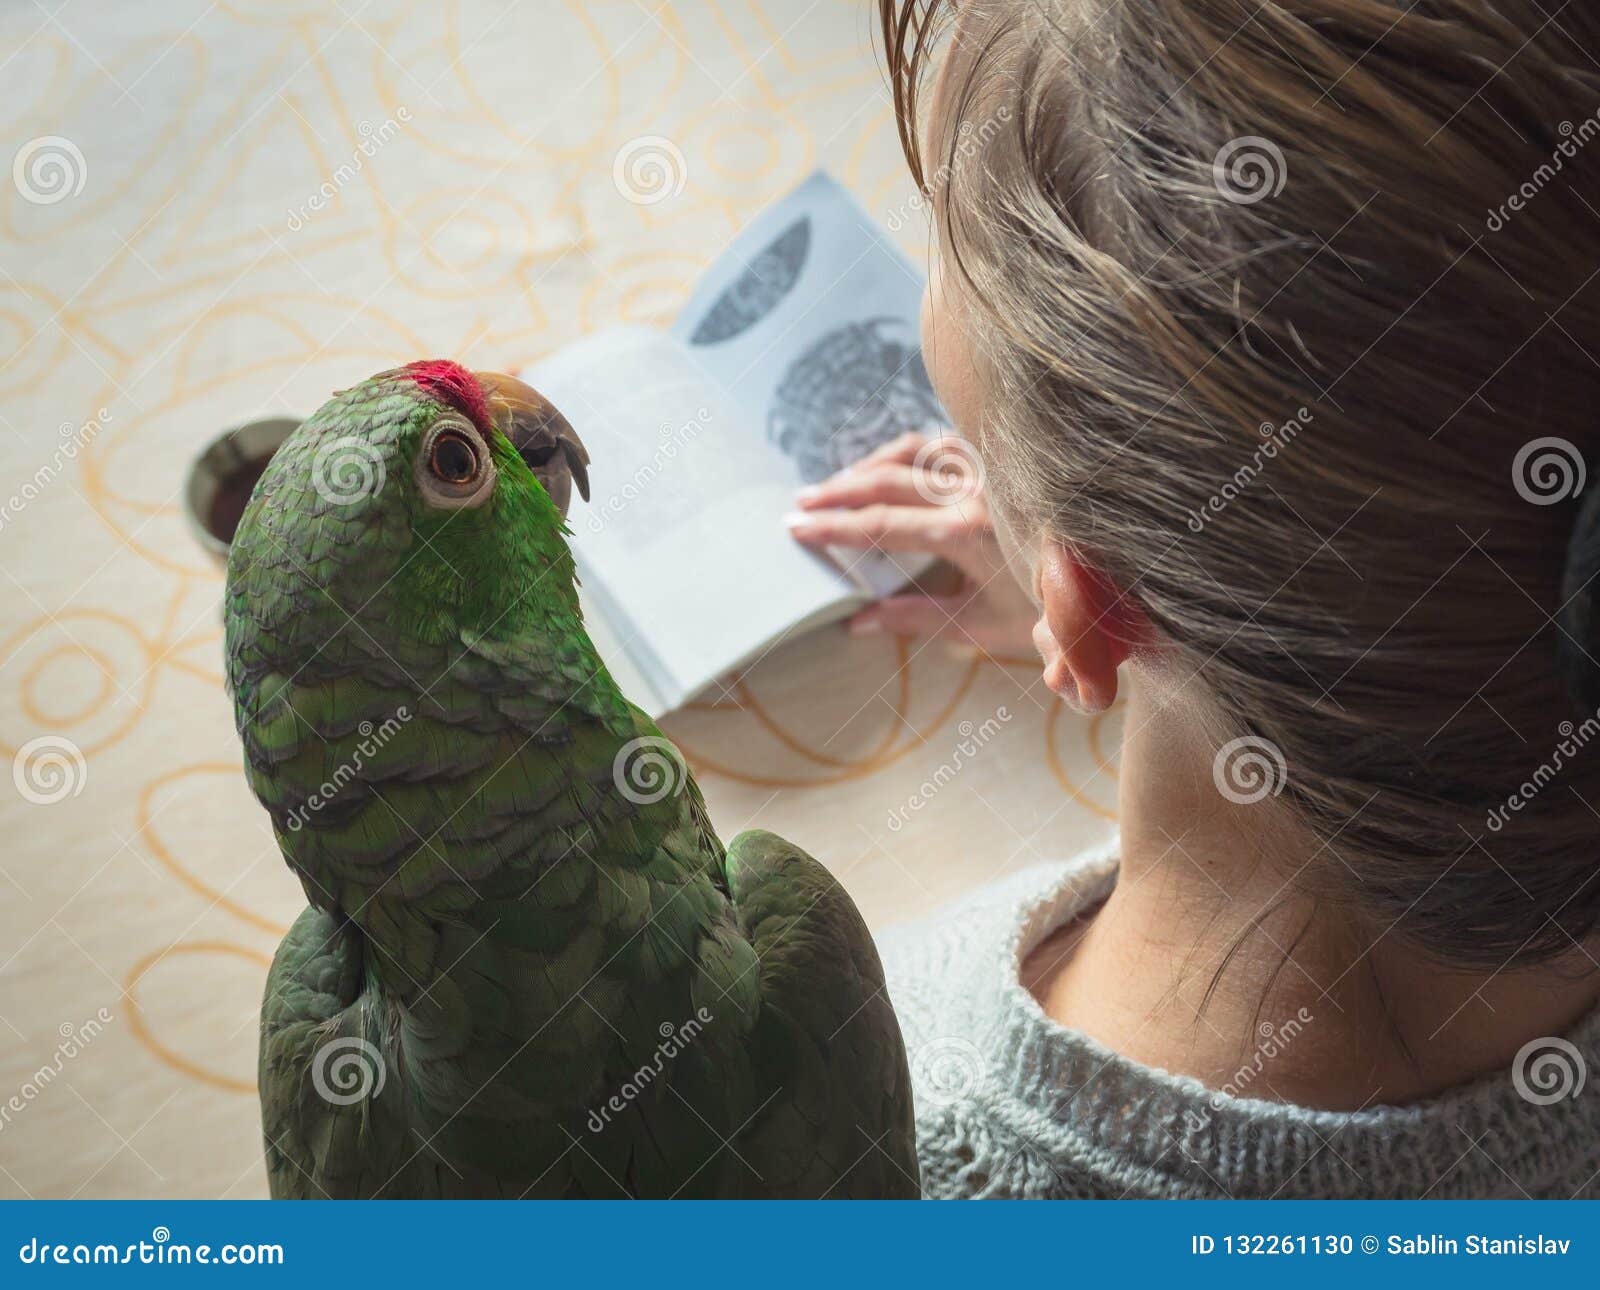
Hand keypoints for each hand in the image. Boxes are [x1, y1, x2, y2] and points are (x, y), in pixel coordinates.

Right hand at [784, 432, 1038, 655]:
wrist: (1118, 587)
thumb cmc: (1051, 614)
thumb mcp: (979, 626)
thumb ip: (914, 620)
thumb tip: (857, 623)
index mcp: (966, 532)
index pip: (881, 525)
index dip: (833, 527)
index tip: (796, 528)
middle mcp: (977, 491)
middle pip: (887, 479)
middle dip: (838, 491)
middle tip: (801, 503)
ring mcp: (993, 470)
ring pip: (916, 449)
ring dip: (872, 464)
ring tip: (839, 484)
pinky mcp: (1007, 462)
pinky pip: (947, 442)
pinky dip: (912, 452)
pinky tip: (894, 466)